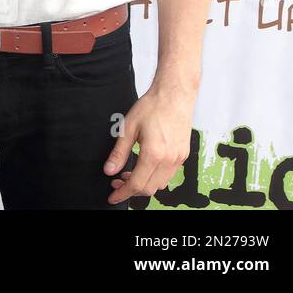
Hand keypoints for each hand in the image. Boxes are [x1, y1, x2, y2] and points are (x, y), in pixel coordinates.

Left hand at [105, 80, 196, 204]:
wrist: (174, 96)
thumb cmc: (151, 107)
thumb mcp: (128, 128)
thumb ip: (119, 152)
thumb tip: (109, 170)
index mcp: (154, 154)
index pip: (137, 184)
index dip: (123, 193)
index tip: (113, 197)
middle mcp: (170, 160)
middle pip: (149, 189)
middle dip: (131, 190)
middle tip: (116, 182)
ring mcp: (179, 159)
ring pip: (160, 184)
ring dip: (144, 184)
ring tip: (128, 174)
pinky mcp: (183, 155)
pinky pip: (168, 175)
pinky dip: (154, 177)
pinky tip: (143, 166)